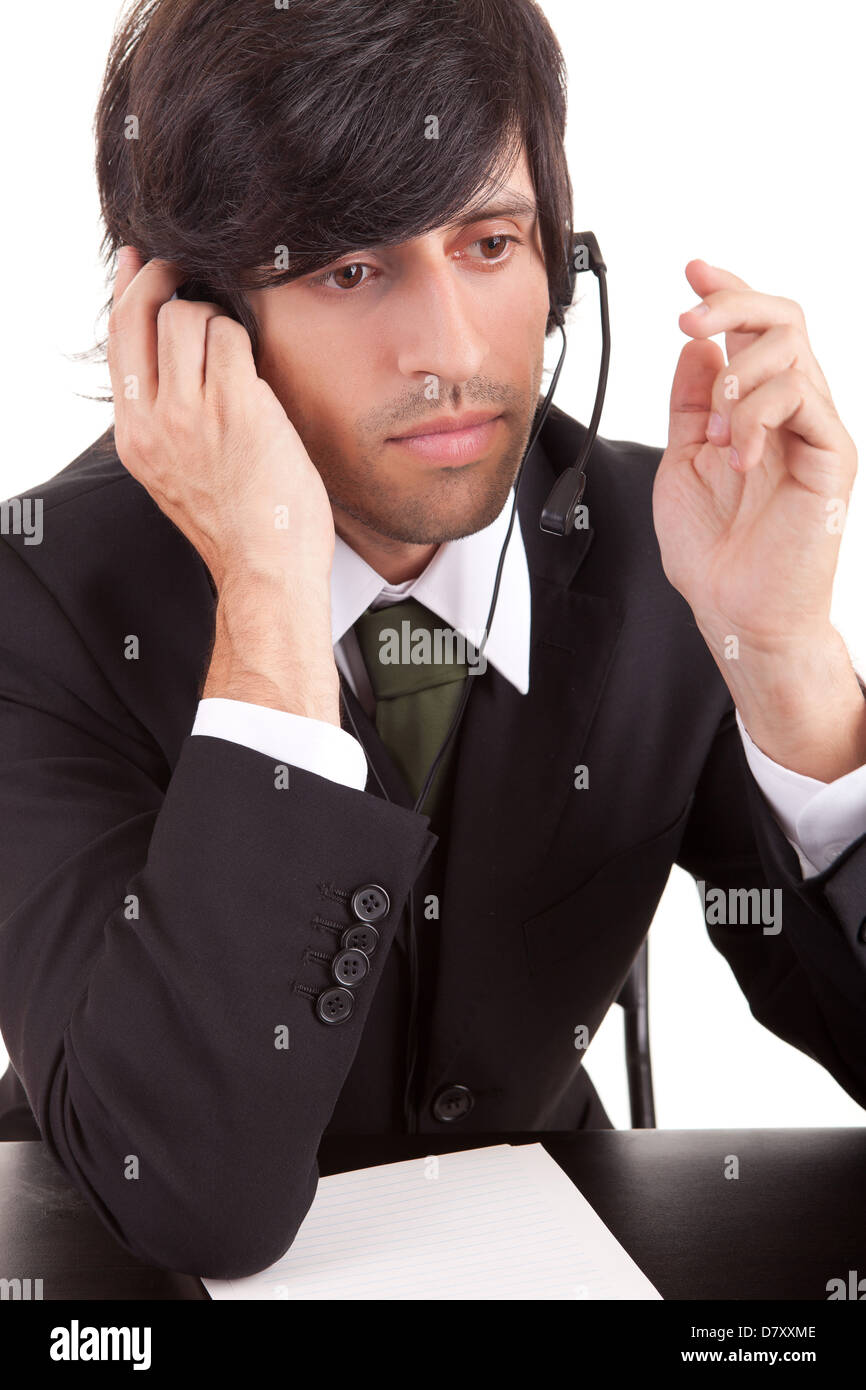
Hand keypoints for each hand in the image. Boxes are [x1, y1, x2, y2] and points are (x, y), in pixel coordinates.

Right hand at [107, 247, 335, 594]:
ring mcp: (192, 415)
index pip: (118, 342)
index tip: (138, 260)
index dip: (127, 289)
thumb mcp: (179, 474)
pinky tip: (261, 367)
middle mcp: (154, 423)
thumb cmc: (240, 527)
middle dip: (170, 279)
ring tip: (241, 353)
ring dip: (220, 319)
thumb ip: (168, 420)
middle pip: (145, 316)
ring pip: (190, 317)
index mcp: (135, 439)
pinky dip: (248, 339)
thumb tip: (174, 357)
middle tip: (194, 269)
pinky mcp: (237, 409)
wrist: (267, 574)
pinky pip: (234, 338)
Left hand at [652, 260, 865, 779]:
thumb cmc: (715, 553)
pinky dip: (756, 416)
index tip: (692, 271)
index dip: (728, 291)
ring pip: (790, 351)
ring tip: (715, 436)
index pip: (755, 329)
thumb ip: (691, 403)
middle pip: (782, 319)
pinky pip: (801, 399)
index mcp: (759, 409)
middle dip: (730, 305)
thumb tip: (695, 347)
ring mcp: (816, 431)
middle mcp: (794, 411)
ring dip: (735, 382)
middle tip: (687, 320)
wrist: (736, 613)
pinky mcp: (831, 456)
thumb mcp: (682, 461)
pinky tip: (736, 455)